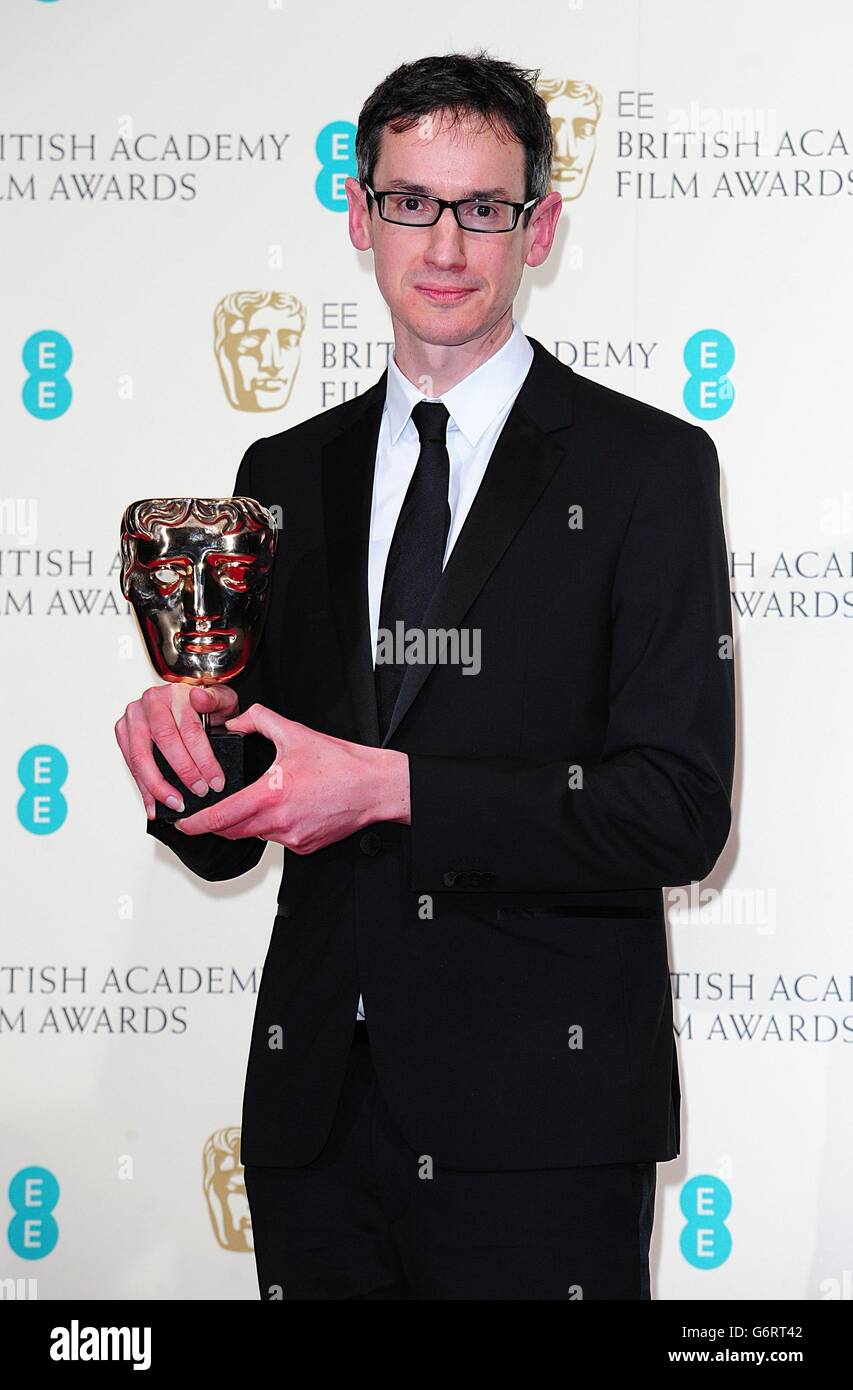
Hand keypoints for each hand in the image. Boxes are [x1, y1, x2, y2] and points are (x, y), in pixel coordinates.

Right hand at [115, 684, 238, 818]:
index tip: (215, 781)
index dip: (204, 759)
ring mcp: (133, 716)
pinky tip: (153, 805)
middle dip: (183, 772)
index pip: (190, 729)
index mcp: (176, 694)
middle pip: (165, 741)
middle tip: (198, 792)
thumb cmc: (204, 706)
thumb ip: (215, 699)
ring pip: (141, 755)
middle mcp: (151, 702)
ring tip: (176, 803)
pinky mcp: (123, 731)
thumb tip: (199, 697)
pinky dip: (143, 788)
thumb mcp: (221, 698)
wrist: (186, 701)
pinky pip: (131, 764)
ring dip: (158, 785)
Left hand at [172, 704, 410, 850]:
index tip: (183, 822)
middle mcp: (279, 822)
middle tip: (209, 810)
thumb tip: (236, 722)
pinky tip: (283, 808)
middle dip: (217, 821)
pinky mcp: (303, 846)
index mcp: (271, 795)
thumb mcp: (295, 733)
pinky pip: (276, 839)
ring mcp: (292, 838)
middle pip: (232, 831)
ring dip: (246, 822)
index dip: (197, 822)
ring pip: (254, 835)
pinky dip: (270, 826)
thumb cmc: (342, 764)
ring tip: (254, 801)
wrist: (374, 787)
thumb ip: (259, 721)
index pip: (222, 817)